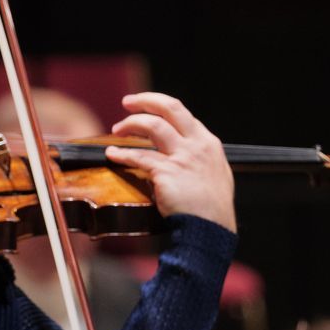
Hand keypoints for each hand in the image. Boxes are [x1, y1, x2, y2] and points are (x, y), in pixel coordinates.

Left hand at [106, 92, 236, 231]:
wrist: (210, 229)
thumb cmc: (212, 210)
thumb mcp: (216, 176)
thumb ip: (200, 160)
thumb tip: (185, 153)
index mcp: (209, 144)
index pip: (183, 114)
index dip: (161, 107)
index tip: (147, 107)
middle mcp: (197, 145)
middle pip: (170, 109)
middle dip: (146, 100)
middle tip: (128, 102)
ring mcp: (182, 157)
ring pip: (153, 125)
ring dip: (131, 123)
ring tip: (117, 129)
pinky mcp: (167, 172)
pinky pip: (139, 157)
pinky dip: (122, 154)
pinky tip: (112, 154)